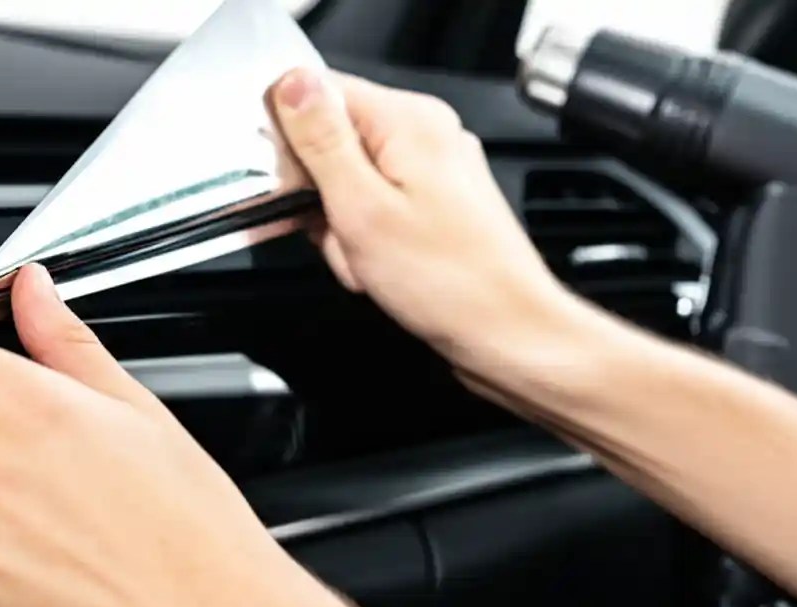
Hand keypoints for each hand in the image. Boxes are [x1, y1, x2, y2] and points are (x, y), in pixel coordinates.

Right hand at [272, 68, 586, 385]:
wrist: (506, 333)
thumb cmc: (450, 282)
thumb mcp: (361, 207)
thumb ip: (321, 141)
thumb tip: (291, 83)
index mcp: (408, 120)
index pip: (319, 92)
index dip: (291, 138)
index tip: (291, 183)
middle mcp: (427, 135)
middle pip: (331, 141)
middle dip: (320, 195)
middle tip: (340, 232)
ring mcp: (434, 171)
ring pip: (349, 183)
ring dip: (342, 227)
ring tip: (366, 258)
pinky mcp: (436, 205)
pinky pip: (375, 209)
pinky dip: (366, 240)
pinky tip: (378, 267)